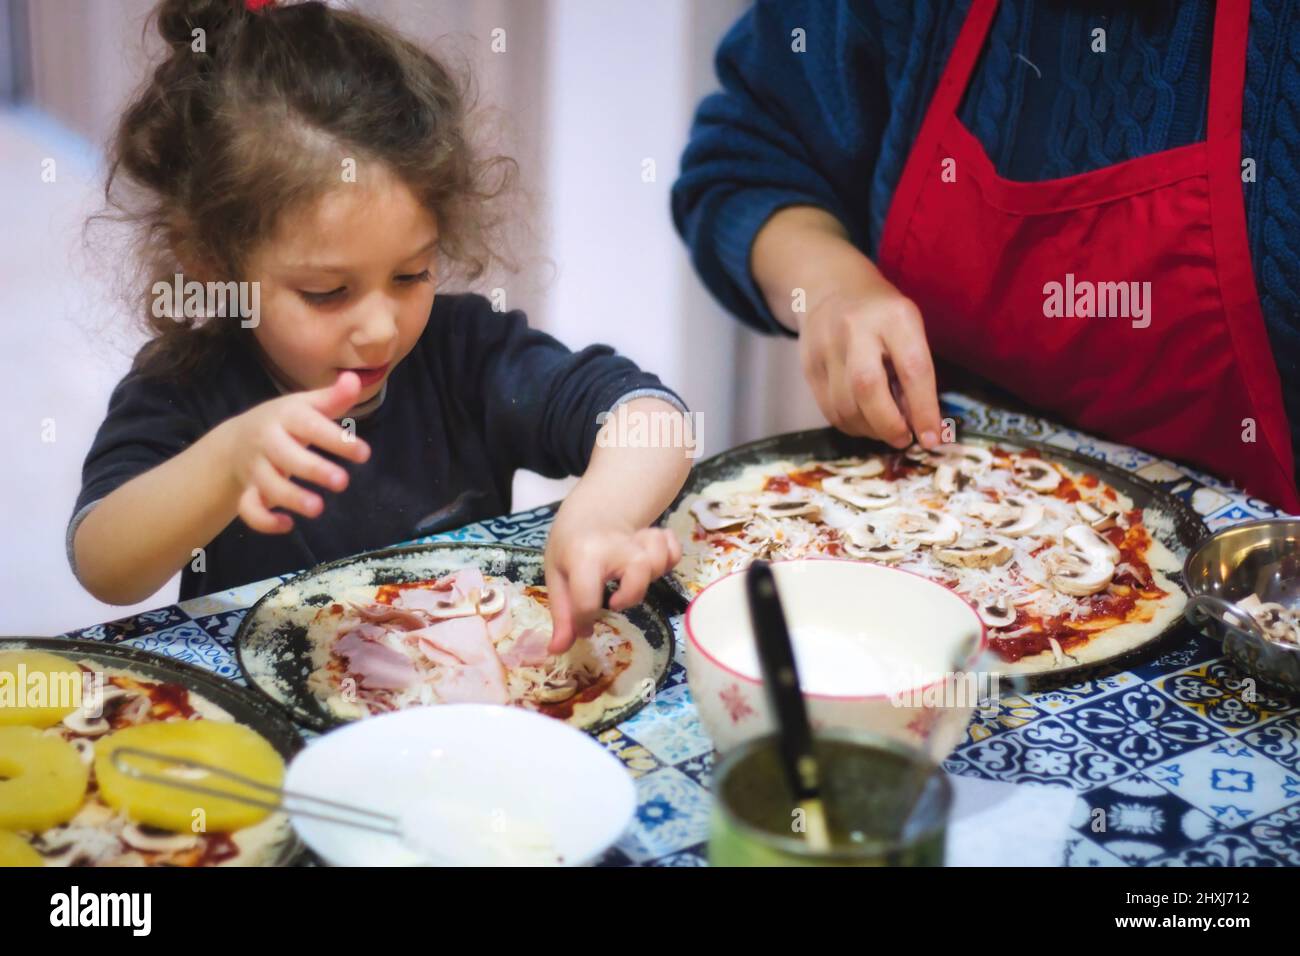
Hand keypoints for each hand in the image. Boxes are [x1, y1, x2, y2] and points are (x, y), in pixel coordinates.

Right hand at [221, 371, 371, 532]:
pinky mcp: (248, 490)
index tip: (365, 454)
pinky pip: (248, 509)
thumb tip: (354, 380)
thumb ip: (333, 398)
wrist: (238, 439)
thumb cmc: (286, 421)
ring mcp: (255, 467)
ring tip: (318, 509)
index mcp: (286, 416)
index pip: (310, 425)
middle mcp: (268, 441)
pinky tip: (288, 526)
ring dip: (291, 498)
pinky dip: (264, 521)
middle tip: (343, 482)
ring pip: (267, 485)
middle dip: (312, 469)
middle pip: (285, 455)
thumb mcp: (307, 405)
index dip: (336, 439)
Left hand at [543, 513, 681, 654]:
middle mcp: (615, 546)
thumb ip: (562, 614)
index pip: (587, 600)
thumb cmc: (569, 546)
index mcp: (584, 556)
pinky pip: (674, 550)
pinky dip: (669, 559)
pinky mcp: (657, 535)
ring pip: (659, 560)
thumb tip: (559, 650)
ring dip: (650, 575)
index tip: (583, 623)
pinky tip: (651, 564)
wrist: (590, 512)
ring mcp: (639, 538)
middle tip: (613, 598)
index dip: (584, 621)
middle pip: (640, 573)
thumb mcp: (557, 576)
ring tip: (630, 578)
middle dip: (630, 595)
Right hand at [750, 206, 941, 449]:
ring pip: (845, 407)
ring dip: (870, 429)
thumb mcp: (908, 328)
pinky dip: (852, 425)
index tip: (932, 439)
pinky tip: (865, 420)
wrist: (830, 289)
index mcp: (894, 316)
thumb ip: (914, 372)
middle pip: (868, 389)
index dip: (924, 410)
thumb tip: (920, 426)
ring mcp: (825, 347)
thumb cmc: (882, 314)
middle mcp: (856, 329)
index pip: (913, 369)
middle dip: (889, 425)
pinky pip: (830, 411)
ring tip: (886, 427)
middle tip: (905, 439)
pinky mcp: (808, 367)